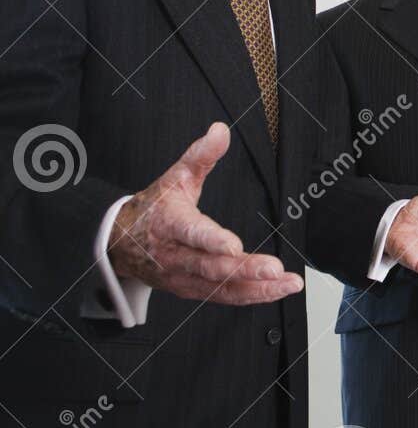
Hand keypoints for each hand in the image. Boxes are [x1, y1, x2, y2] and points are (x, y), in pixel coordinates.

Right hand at [109, 123, 303, 304]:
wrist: (119, 243)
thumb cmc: (153, 208)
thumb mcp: (175, 177)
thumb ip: (200, 155)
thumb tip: (220, 130)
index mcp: (170, 224)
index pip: (191, 233)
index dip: (212, 240)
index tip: (234, 246)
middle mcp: (175, 255)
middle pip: (211, 266)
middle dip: (244, 270)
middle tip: (275, 269)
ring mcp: (182, 277)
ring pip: (220, 287)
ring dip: (256, 288)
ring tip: (287, 283)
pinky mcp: (191, 290)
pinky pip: (222, 297)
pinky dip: (250, 296)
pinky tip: (275, 290)